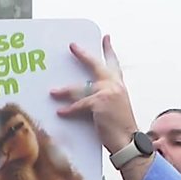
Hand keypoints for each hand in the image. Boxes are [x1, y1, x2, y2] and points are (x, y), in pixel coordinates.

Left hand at [51, 35, 138, 154]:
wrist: (128, 141)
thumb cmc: (120, 129)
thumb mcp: (115, 109)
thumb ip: (105, 99)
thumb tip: (87, 98)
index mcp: (119, 86)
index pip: (114, 65)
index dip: (109, 51)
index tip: (106, 38)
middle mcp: (115, 85)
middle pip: (96, 65)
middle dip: (83, 55)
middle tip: (72, 46)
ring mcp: (107, 92)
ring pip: (81, 88)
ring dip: (65, 91)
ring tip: (52, 92)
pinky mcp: (99, 102)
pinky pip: (79, 104)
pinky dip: (69, 109)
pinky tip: (60, 112)